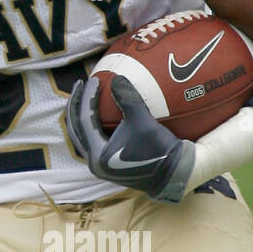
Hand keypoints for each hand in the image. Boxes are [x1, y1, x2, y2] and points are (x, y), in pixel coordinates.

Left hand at [66, 73, 195, 202]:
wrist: (176, 173)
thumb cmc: (159, 148)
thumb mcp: (143, 121)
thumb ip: (128, 98)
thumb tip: (117, 78)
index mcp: (98, 155)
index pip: (84, 121)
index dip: (87, 97)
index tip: (93, 79)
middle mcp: (95, 163)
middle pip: (77, 130)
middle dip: (76, 106)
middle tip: (80, 85)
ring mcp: (102, 166)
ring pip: (84, 136)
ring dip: (83, 116)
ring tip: (86, 97)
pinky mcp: (111, 164)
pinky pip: (96, 141)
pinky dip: (95, 125)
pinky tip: (102, 112)